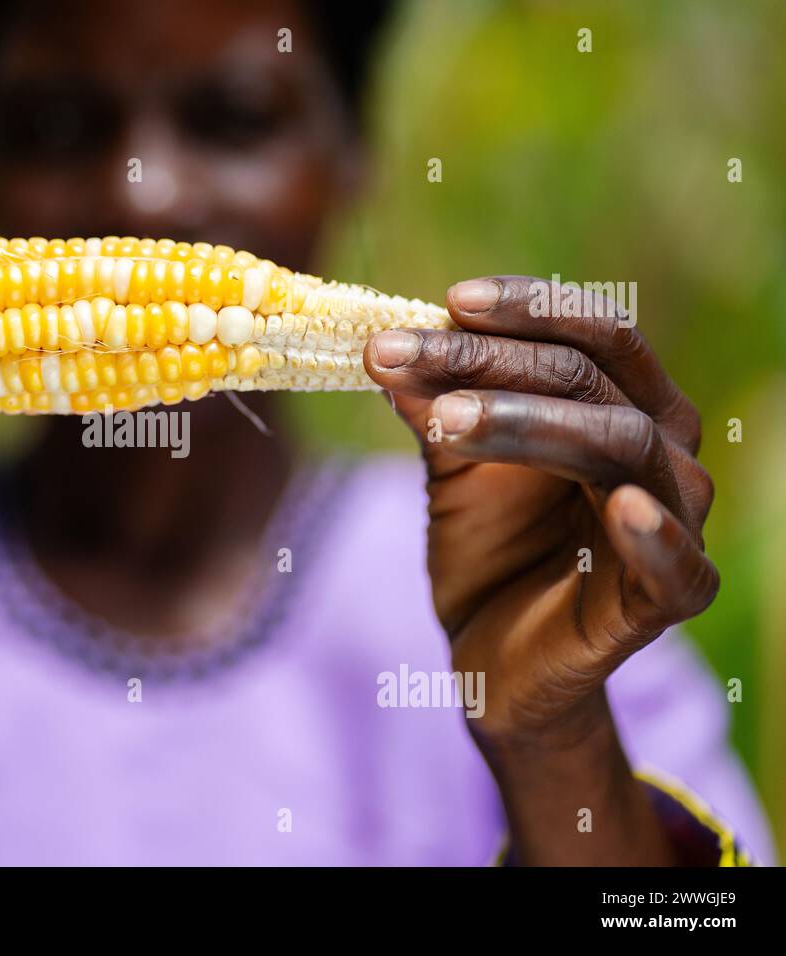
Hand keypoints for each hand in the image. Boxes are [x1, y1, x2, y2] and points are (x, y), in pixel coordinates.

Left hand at [364, 276, 716, 748]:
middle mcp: (663, 450)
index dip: (526, 309)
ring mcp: (674, 521)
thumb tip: (387, 343)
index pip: (594, 332)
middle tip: (395, 356)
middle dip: (487, 360)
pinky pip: (678, 565)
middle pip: (589, 378)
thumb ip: (435, 406)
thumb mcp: (453, 466)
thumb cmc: (490, 547)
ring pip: (620, 445)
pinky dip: (655, 533)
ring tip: (445, 419)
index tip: (448, 299)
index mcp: (624, 404)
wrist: (495, 656)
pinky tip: (619, 505)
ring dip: (528, 421)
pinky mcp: (667, 600)